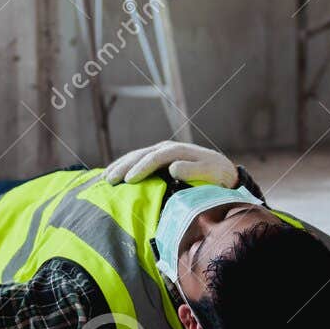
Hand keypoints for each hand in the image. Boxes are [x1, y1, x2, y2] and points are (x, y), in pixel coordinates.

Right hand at [103, 141, 237, 187]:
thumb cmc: (217, 175)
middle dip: (124, 166)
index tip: (129, 180)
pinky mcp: (159, 160)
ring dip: (121, 165)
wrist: (223, 170)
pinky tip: (114, 174)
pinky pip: (138, 161)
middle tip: (109, 179)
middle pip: (141, 155)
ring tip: (106, 177)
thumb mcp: (210, 172)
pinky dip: (125, 166)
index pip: (155, 157)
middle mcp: (167, 148)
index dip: (141, 168)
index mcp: (177, 151)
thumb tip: (172, 167)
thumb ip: (193, 170)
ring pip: (136, 156)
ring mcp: (162, 152)